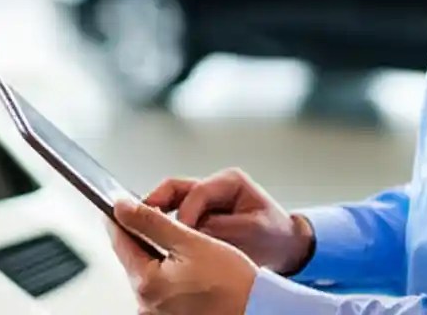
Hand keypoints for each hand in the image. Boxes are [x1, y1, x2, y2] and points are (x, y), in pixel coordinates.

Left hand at [107, 200, 257, 314]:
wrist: (258, 310)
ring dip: (159, 256)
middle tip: (172, 226)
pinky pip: (160, 289)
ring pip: (147, 272)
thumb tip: (122, 207)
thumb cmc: (233, 283)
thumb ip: (151, 221)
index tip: (125, 204)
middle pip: (133, 257)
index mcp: (146, 284)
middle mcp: (145, 306)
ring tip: (188, 251)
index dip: (123, 217)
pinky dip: (170, 275)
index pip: (119, 240)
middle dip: (146, 238)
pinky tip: (191, 271)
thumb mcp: (191, 241)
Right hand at [144, 168, 314, 275]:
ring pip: (171, 200)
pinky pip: (177, 214)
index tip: (177, 234)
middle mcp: (215, 185)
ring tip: (143, 231)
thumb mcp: (250, 231)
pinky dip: (166, 224)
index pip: (197, 192)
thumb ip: (219, 228)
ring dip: (158, 214)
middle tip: (139, 222)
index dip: (184, 214)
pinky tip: (157, 238)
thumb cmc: (274, 236)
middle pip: (175, 187)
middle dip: (156, 204)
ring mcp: (206, 198)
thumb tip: (189, 231)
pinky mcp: (201, 213)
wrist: (287, 246)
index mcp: (230, 181)